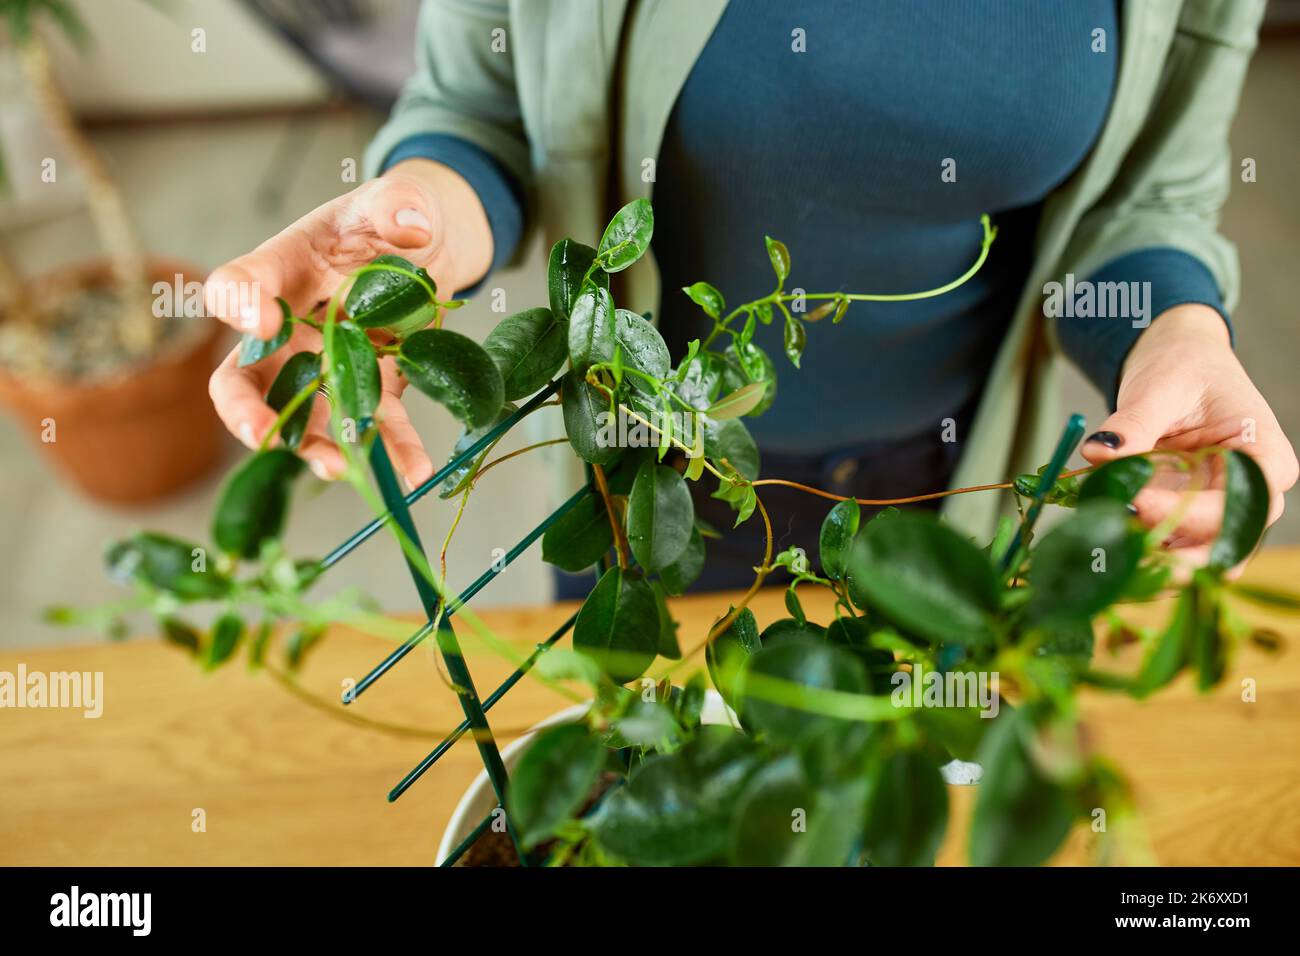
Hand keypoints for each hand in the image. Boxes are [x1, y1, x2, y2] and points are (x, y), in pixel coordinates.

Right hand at [204, 160, 493, 484]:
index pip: (238, 285)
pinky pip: (376, 426)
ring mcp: (328, 365)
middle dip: (245, 410)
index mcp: (284, 269)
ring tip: (342, 468)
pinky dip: (395, 451)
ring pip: (304, 416)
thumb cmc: (391, 216)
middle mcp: (292, 326)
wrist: (428, 247)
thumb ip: (399, 203)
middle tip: (262, 434)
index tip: (260, 318)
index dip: (238, 303)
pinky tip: (414, 474)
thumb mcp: (398, 199)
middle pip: (245, 375)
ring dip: (318, 447)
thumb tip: (411, 223)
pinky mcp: (372, 388)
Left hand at [1081, 304, 1297, 569]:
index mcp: (1264, 457)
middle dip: (1178, 555)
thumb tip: (1098, 451)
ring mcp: (1217, 511)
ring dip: (1156, 562)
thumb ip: (1133, 422)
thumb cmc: (1183, 368)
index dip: (1196, 513)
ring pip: (1199, 558)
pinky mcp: (1184, 519)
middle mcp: (1250, 494)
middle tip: (1122, 546)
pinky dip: (1139, 553)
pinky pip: (1169, 549)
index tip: (1140, 502)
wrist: (1175, 365)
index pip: (1247, 501)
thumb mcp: (1160, 386)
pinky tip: (1104, 547)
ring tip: (1108, 551)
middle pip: (1228, 544)